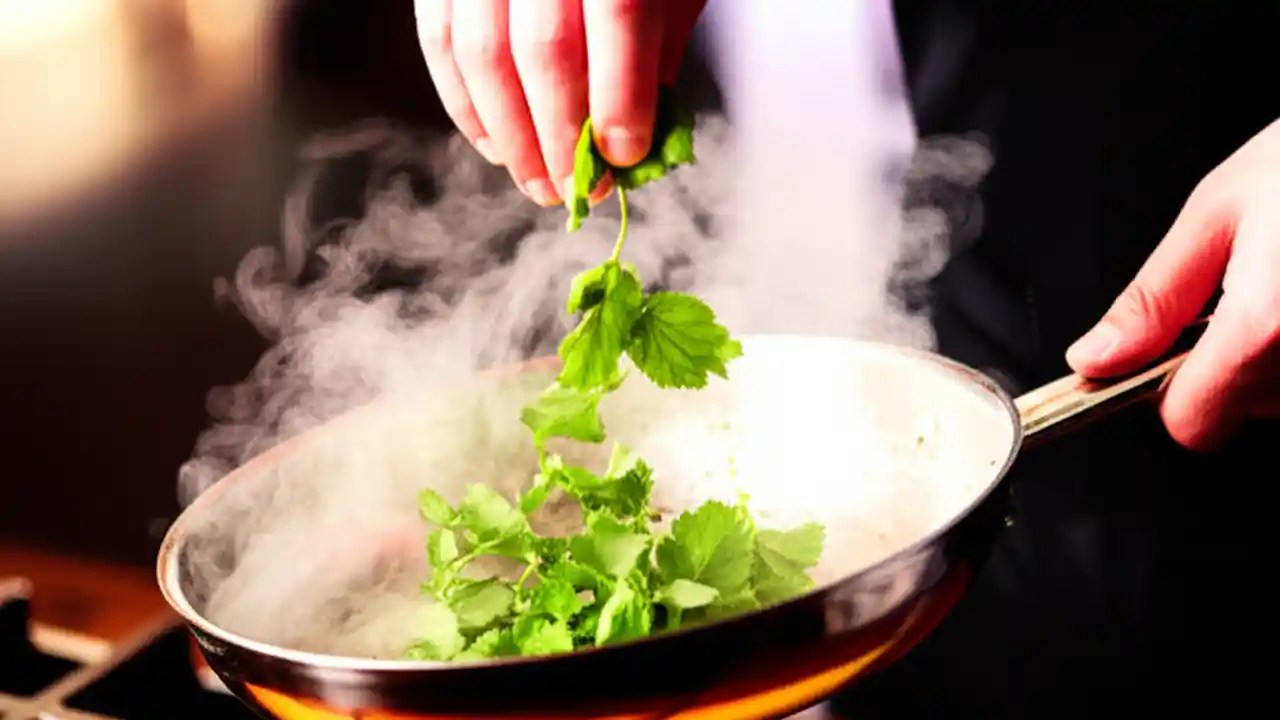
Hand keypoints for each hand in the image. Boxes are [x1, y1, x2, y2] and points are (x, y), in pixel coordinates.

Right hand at [413, 0, 706, 206]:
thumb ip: (659, 38)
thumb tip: (639, 132)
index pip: (619, 17)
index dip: (622, 98)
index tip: (627, 155)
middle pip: (543, 48)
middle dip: (562, 136)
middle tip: (579, 191)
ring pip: (483, 54)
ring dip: (511, 136)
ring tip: (539, 184)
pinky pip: (441, 42)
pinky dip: (466, 105)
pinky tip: (496, 147)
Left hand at [1066, 118, 1279, 450]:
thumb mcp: (1219, 209)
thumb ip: (1154, 299)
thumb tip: (1096, 359)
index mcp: (1267, 326)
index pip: (1192, 423)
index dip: (1164, 390)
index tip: (1164, 350)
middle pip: (1245, 409)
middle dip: (1228, 360)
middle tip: (1246, 284)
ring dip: (1277, 349)